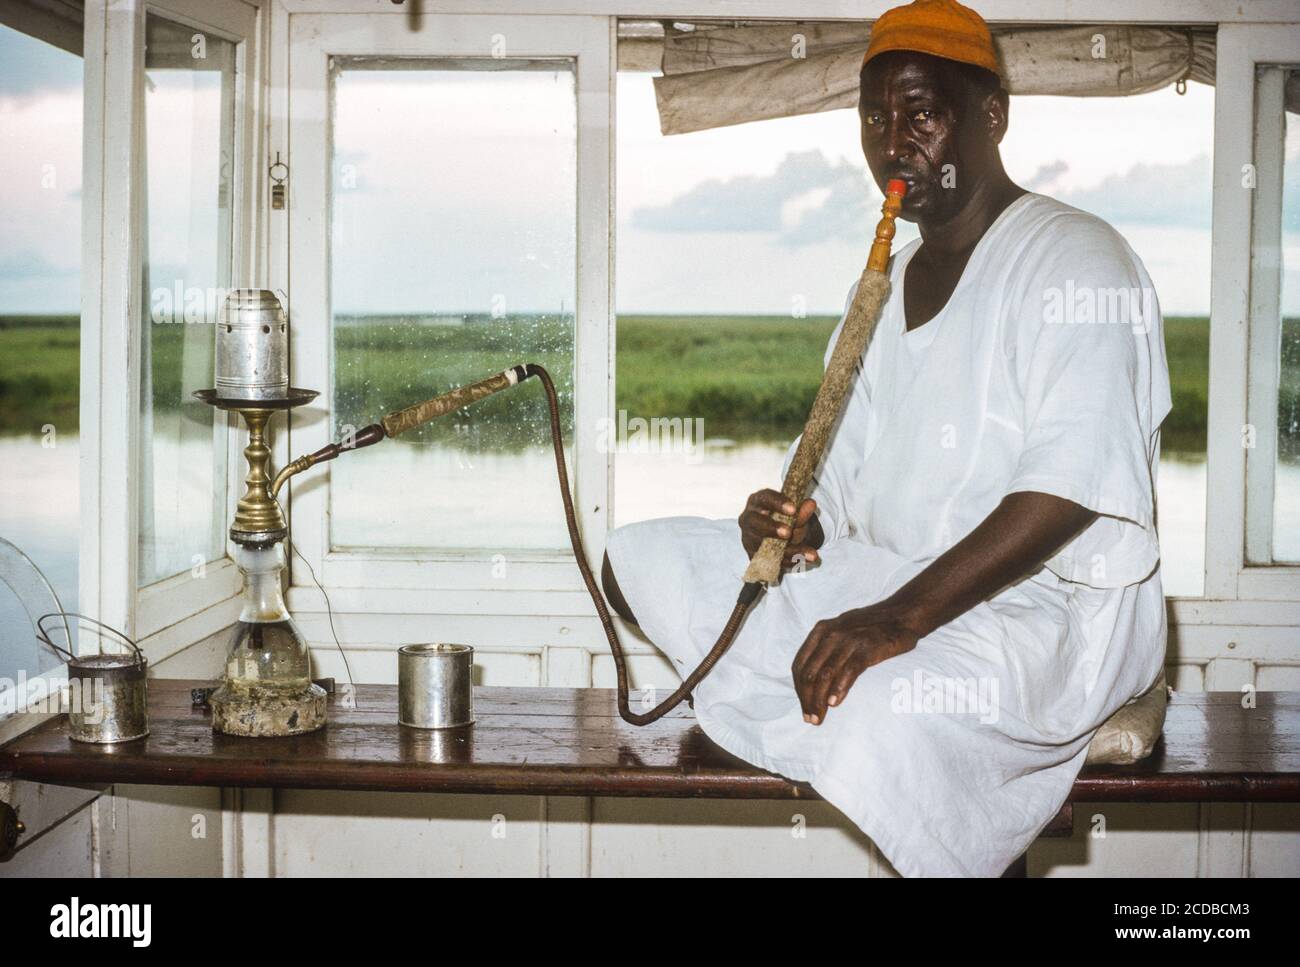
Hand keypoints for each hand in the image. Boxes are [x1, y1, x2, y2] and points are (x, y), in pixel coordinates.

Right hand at [739, 489, 821, 570]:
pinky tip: (803, 560)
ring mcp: (749, 537)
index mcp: (758, 501)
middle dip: (771, 528)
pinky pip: (769, 560)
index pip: (765, 498)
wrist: (781, 534)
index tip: (793, 509)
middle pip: (755, 521)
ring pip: (764, 545)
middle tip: (788, 532)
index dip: (778, 503)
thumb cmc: (784, 517)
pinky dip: (788, 561)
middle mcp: (749, 518)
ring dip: (788, 550)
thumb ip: (802, 510)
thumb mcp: (795, 513)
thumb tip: (810, 504)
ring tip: (810, 554)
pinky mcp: (753, 554)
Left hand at [792, 601, 924, 724]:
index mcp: (820, 631)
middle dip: (807, 699)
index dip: (799, 690)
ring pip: (825, 675)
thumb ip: (826, 650)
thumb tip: (813, 680)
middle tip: (811, 719)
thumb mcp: (841, 631)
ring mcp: (848, 641)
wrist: (902, 614)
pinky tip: (835, 703)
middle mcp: (830, 635)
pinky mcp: (867, 648)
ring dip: (819, 699)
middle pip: (809, 673)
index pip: (800, 666)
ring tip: (820, 717)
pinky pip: (848, 671)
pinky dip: (839, 689)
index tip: (804, 708)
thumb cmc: (870, 627)